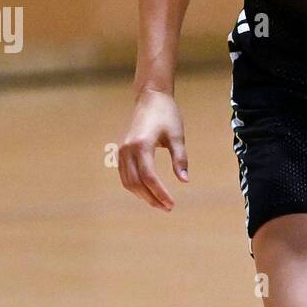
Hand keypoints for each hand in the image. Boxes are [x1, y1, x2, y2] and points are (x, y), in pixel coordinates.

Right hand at [118, 89, 188, 210]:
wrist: (151, 98)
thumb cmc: (166, 115)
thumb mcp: (177, 136)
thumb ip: (180, 159)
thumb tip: (185, 181)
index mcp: (142, 145)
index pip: (149, 177)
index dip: (160, 193)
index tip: (172, 204)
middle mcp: (128, 149)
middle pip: (136, 183)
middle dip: (151, 198)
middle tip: (167, 208)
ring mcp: (122, 150)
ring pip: (128, 181)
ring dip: (142, 195)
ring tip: (159, 203)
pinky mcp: (121, 151)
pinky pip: (125, 175)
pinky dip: (135, 186)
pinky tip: (147, 192)